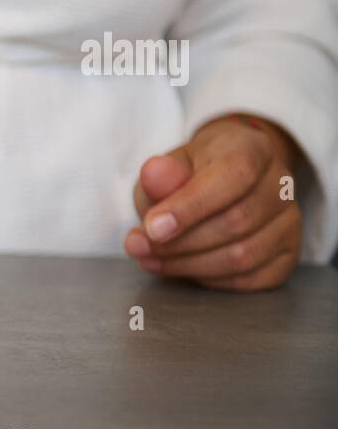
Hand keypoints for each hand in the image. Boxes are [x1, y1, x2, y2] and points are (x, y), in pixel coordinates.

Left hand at [124, 115, 302, 290]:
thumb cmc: (187, 176)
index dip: (190, 206)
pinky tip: (181, 268)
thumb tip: (154, 175)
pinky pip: (250, 279)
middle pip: (236, 222)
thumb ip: (159, 175)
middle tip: (138, 246)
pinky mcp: (288, 254)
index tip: (151, 229)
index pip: (232, 177)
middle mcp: (281, 184)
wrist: (217, 184)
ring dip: (188, 265)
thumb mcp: (166, 168)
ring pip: (243, 256)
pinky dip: (209, 280)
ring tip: (149, 259)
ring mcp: (290, 221)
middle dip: (179, 243)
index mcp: (252, 149)